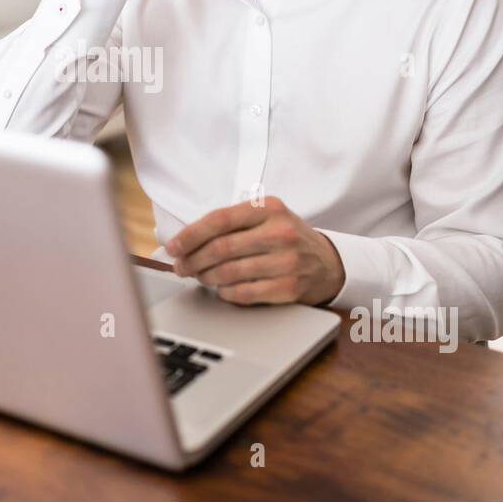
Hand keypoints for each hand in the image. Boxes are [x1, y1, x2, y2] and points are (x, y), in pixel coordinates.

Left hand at [164, 197, 344, 306]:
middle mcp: (280, 232)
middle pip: (221, 248)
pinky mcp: (290, 287)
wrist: (328, 263)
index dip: (191, 234)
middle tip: (181, 267)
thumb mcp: (267, 219)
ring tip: (199, 277)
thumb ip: (232, 224)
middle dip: (193, 259)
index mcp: (269, 208)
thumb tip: (185, 241)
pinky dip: (225, 293)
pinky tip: (221, 289)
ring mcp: (287, 261)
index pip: (220, 219)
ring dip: (206, 277)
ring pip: (229, 272)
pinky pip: (244, 293)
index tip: (174, 247)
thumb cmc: (286, 238)